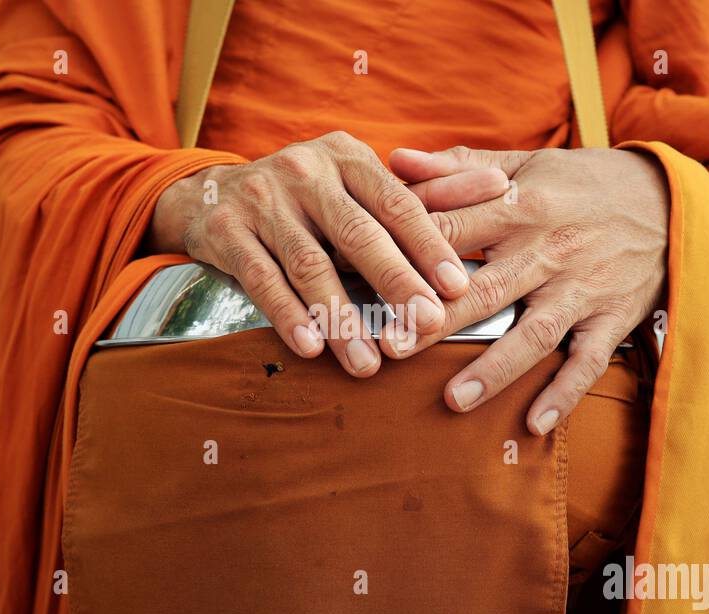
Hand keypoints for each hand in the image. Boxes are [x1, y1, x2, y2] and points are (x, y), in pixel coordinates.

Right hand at [145, 131, 507, 376]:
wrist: (208, 195)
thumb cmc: (305, 197)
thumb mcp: (359, 181)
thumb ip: (428, 189)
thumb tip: (501, 184)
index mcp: (346, 156)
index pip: (397, 203)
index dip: (428, 246)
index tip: (457, 289)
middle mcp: (304, 170)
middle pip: (357, 234)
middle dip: (394, 285)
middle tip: (424, 328)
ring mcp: (261, 200)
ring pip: (309, 265)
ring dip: (341, 318)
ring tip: (369, 362)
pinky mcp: (224, 231)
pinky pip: (261, 279)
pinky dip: (288, 315)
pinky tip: (312, 346)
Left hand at [388, 145, 667, 433]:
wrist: (671, 201)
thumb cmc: (585, 183)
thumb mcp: (527, 164)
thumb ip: (459, 168)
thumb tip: (396, 161)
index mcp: (520, 206)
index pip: (454, 229)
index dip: (409, 255)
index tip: (366, 279)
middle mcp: (549, 249)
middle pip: (486, 288)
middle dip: (439, 319)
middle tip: (394, 348)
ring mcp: (583, 288)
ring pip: (534, 332)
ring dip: (495, 368)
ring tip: (453, 399)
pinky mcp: (613, 318)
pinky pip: (588, 361)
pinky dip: (564, 393)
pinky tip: (535, 423)